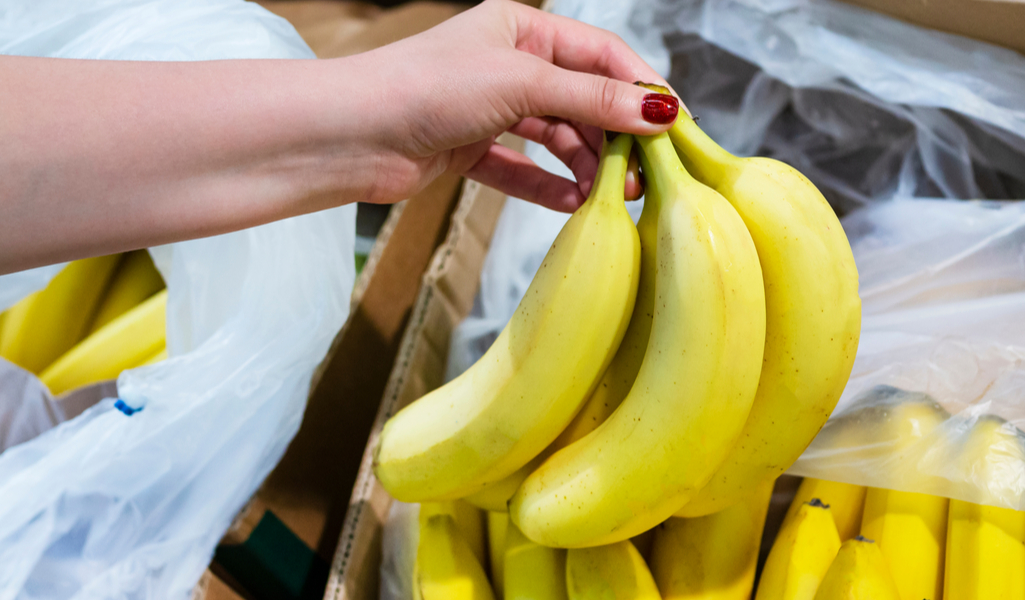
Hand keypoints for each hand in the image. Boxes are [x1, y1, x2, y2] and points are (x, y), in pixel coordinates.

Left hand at [344, 0, 678, 210]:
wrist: (351, 134)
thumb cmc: (426, 88)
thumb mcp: (522, 84)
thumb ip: (592, 99)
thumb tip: (658, 108)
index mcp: (520, 30)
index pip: (600, 56)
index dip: (639, 89)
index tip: (674, 127)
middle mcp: (506, 65)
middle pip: (581, 100)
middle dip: (614, 136)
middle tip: (644, 174)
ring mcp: (487, 110)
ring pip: (554, 138)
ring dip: (584, 166)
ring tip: (611, 195)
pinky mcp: (468, 151)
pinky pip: (522, 170)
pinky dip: (547, 188)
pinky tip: (574, 205)